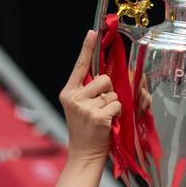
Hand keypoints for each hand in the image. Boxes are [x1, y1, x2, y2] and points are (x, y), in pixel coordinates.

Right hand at [59, 30, 120, 164]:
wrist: (84, 154)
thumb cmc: (86, 131)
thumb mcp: (79, 108)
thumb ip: (86, 91)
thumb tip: (104, 77)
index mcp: (68, 92)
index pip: (79, 66)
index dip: (87, 48)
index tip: (93, 32)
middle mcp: (74, 97)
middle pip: (104, 80)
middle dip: (108, 91)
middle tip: (102, 108)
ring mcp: (85, 108)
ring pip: (112, 94)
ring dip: (113, 105)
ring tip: (104, 118)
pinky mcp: (98, 117)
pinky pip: (117, 106)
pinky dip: (117, 114)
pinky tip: (108, 124)